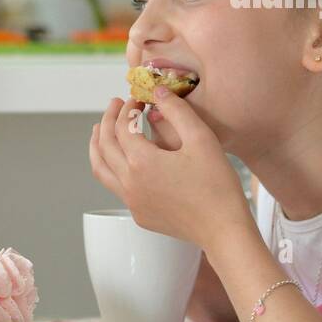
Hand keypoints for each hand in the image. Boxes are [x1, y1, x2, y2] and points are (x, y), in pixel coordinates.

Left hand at [88, 86, 250, 248]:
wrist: (224, 230)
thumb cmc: (217, 185)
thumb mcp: (201, 139)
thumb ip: (177, 111)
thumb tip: (157, 91)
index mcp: (141, 161)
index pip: (122, 127)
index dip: (127, 108)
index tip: (137, 99)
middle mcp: (129, 182)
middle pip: (104, 145)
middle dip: (107, 121)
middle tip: (114, 105)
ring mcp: (131, 201)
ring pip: (101, 169)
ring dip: (97, 146)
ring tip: (98, 131)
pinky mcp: (139, 214)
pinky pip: (116, 187)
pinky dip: (112, 167)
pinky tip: (122, 162)